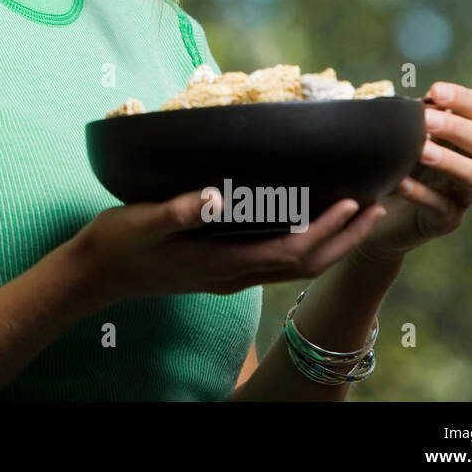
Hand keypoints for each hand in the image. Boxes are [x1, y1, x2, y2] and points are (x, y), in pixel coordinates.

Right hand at [69, 185, 387, 303]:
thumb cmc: (116, 245)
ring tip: (356, 213)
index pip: (290, 253)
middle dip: (344, 239)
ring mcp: (228, 275)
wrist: (95, 275)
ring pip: (294, 267)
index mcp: (220, 264)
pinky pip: (275, 262)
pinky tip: (307, 221)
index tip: (353, 201)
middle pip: (305, 266)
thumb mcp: (141, 222)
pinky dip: (304, 243)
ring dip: (330, 243)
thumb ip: (178, 210)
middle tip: (376, 205)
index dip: (326, 230)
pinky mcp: (220, 269)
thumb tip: (216, 195)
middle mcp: (232, 275)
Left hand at [353, 82, 471, 263]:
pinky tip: (402, 183)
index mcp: (459, 136)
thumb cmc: (386, 164)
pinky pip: (444, 207)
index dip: (464, 99)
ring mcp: (462, 193)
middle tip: (427, 121)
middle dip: (458, 128)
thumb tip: (396, 101)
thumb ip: (400, 119)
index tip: (435, 91)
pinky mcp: (447, 220)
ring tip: (422, 151)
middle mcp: (469, 162)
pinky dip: (423, 194)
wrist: (373, 212)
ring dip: (450, 160)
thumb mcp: (392, 138)